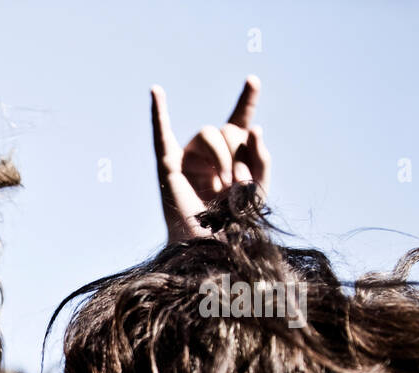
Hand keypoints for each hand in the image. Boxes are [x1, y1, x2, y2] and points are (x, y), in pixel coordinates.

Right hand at [151, 76, 270, 241]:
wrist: (211, 246)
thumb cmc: (234, 224)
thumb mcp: (259, 187)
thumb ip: (261, 156)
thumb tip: (253, 128)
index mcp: (231, 156)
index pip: (239, 120)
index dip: (246, 99)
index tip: (252, 80)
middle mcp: (208, 153)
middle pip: (225, 128)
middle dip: (237, 151)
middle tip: (238, 183)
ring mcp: (187, 157)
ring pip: (207, 132)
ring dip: (222, 155)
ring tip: (223, 184)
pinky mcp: (168, 166)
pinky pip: (161, 135)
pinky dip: (158, 113)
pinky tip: (156, 91)